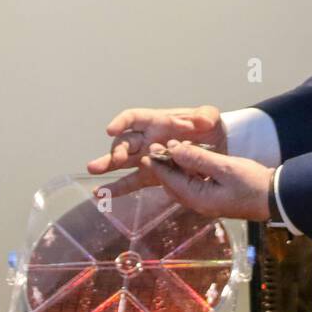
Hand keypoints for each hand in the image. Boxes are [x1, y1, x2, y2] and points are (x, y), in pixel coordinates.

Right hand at [88, 106, 226, 196]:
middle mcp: (146, 138)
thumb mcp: (211, 118)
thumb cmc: (210, 128)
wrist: (218, 149)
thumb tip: (200, 121)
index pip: (133, 118)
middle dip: (117, 149)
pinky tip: (101, 195)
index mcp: (156, 122)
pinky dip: (117, 188)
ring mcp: (147, 157)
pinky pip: (131, 181)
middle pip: (125, 141)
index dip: (121, 122)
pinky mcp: (152, 175)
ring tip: (93, 170)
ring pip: (122, 161)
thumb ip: (206, 117)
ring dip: (107, 166)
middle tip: (114, 159)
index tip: (111, 130)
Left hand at [148, 141, 275, 221]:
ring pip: (182, 184)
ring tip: (169, 150)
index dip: (159, 164)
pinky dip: (187, 172)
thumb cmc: (252, 183)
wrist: (276, 197)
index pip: (171, 180)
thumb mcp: (225, 167)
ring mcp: (206, 202)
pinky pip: (192, 184)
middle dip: (163, 166)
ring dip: (174, 168)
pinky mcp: (213, 198)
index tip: (149, 149)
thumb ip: (198, 158)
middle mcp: (198, 203)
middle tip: (155, 147)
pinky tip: (187, 159)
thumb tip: (173, 149)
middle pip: (173, 184)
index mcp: (199, 199)